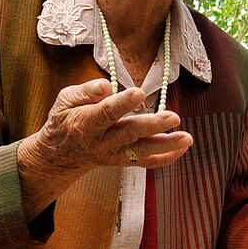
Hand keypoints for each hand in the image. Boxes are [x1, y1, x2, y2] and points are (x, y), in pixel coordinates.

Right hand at [23, 78, 192, 171]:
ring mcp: (114, 155)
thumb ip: (85, 92)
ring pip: (142, 152)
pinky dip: (166, 158)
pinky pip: (146, 163)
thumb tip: (106, 85)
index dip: (122, 103)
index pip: (106, 113)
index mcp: (85, 124)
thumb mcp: (65, 100)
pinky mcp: (123, 162)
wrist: (60, 155)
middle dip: (152, 125)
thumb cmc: (66, 119)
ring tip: (187, 138)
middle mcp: (101, 142)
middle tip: (173, 117)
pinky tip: (183, 147)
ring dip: (166, 145)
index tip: (139, 92)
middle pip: (129, 134)